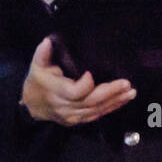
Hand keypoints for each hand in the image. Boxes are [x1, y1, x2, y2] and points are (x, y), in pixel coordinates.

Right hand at [19, 37, 135, 125]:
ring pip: (97, 110)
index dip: (85, 84)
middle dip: (110, 92)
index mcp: (56, 91)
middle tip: (126, 84)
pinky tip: (123, 100)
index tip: (90, 73)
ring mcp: (72, 116)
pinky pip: (97, 115)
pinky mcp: (78, 121)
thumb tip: (49, 40)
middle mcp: (65, 106)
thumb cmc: (37, 82)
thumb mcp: (36, 66)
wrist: (31, 106)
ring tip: (130, 92)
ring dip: (115, 101)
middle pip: (91, 101)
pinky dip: (112, 108)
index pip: (74, 92)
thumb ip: (42, 54)